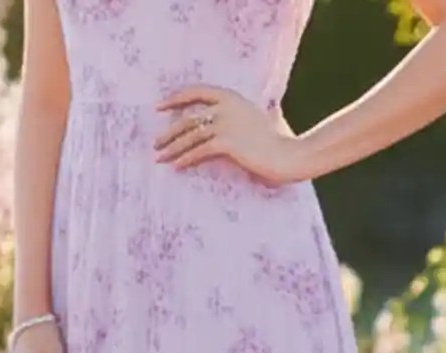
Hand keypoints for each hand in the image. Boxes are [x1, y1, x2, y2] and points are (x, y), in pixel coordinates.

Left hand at [154, 85, 310, 186]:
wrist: (289, 155)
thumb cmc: (281, 140)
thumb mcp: (271, 118)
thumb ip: (267, 111)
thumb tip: (274, 107)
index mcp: (233, 97)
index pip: (197, 91)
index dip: (175, 98)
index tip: (159, 107)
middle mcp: (227, 107)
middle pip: (188, 118)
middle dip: (169, 132)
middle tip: (156, 143)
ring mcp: (226, 124)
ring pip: (190, 136)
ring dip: (172, 148)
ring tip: (159, 157)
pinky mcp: (226, 143)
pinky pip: (198, 151)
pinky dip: (185, 159)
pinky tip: (175, 166)